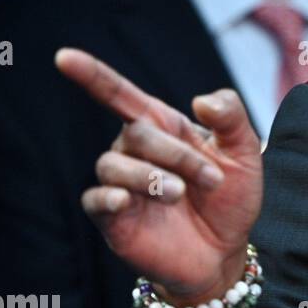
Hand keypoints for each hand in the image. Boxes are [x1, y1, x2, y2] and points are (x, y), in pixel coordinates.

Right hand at [56, 47, 262, 305]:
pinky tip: (127, 199)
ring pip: (113, 164)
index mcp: (162, 127)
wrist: (226, 250)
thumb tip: (201, 101)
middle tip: (212, 180)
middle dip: (178, 154)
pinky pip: (95, 199)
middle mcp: (134, 151)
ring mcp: (120, 184)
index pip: (119, 94)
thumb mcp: (244, 153)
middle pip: (137, 133)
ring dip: (151, 177)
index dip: (92, 74)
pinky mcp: (113, 218)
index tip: (63, 57)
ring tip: (181, 194)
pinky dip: (109, 196)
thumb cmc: (230, 197)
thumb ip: (231, 118)